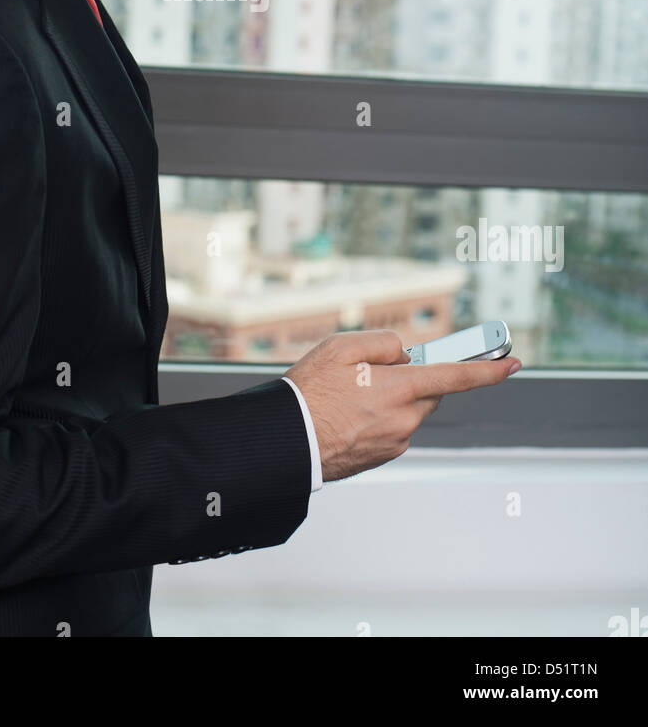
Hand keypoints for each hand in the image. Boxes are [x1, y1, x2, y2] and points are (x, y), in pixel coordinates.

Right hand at [284, 329, 520, 482]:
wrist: (288, 441)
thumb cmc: (308, 393)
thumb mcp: (340, 347)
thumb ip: (383, 342)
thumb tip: (406, 354)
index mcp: (399, 389)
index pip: (455, 377)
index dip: (487, 369)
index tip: (511, 363)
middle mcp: (405, 418)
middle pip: (428, 390)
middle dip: (413, 377)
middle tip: (373, 372)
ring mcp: (396, 441)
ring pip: (410, 409)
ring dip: (393, 398)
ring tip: (350, 396)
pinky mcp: (385, 455)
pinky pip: (395, 427)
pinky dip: (381, 416)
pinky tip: (349, 413)